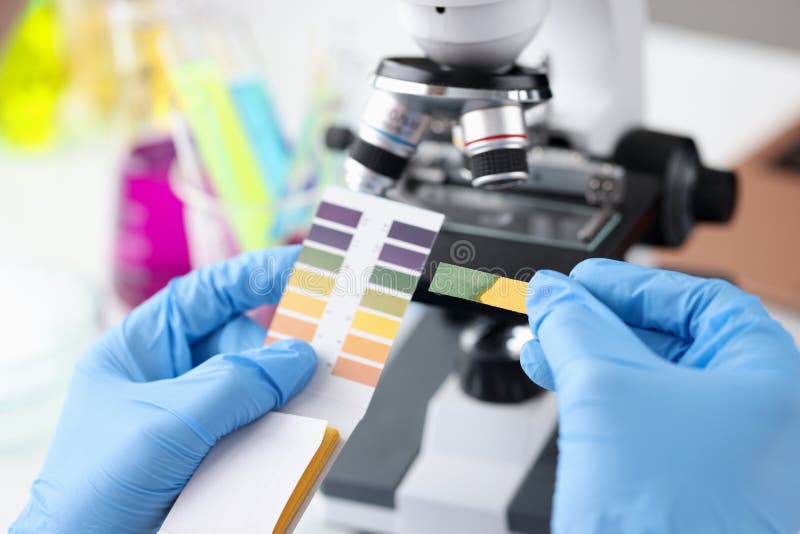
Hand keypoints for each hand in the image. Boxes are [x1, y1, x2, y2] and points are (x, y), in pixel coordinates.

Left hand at [11, 247, 315, 533]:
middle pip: (241, 342)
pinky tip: (297, 437)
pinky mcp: (213, 454)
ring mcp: (193, 418)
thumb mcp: (167, 424)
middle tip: (325, 347)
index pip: (205, 295)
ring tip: (314, 400)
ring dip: (284, 395)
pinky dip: (282, 430)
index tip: (302, 268)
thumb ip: (235, 385)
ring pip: (256, 388)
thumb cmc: (92, 492)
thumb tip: (296, 358)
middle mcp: (169, 377)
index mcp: (140, 350)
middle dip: (279, 348)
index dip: (254, 274)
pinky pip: (259, 428)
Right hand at [522, 260, 799, 532]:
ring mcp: (725, 459)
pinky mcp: (690, 488)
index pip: (702, 302)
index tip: (582, 282)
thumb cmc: (679, 519)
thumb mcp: (608, 392)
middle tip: (553, 313)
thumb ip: (576, 328)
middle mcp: (757, 419)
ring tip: (543, 348)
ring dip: (592, 360)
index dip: (633, 286)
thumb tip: (552, 295)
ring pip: (652, 385)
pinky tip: (564, 389)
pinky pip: (643, 426)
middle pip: (673, 342)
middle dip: (602, 323)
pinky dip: (600, 402)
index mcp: (770, 381)